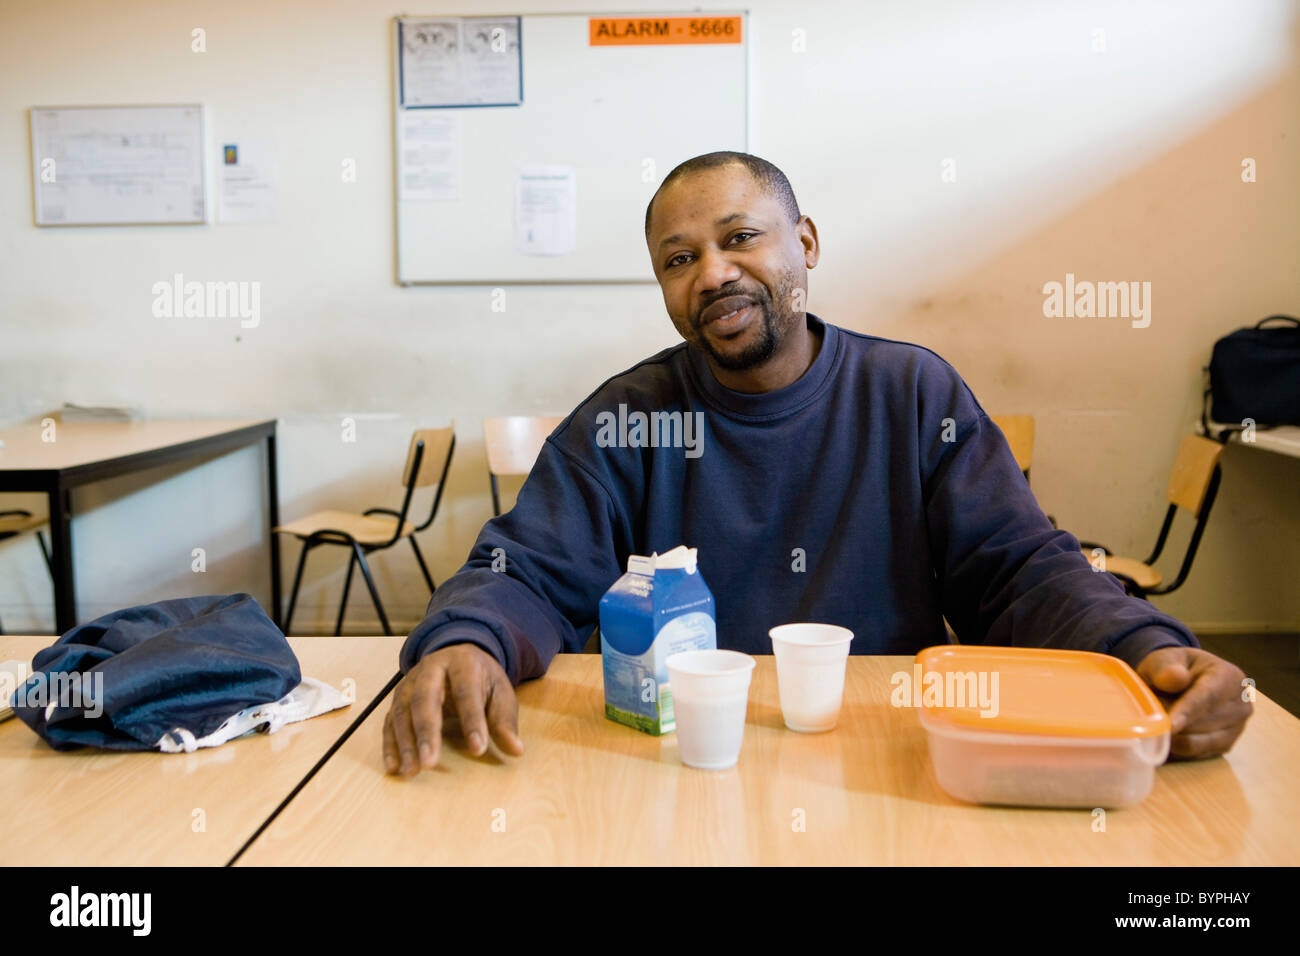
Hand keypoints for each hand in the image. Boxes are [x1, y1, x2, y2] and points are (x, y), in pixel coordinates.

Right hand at [383, 643, 523, 774]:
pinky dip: (390, 745)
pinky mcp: (399, 698)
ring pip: (402, 711)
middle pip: (425, 697)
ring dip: (405, 743)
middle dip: (427, 731)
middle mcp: (431, 668)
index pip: (466, 690)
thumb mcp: (500, 691)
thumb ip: (505, 720)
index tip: (478, 750)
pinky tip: (394, 767)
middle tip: (430, 763)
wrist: (458, 655)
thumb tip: (516, 750)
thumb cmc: (481, 679)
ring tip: (412, 770)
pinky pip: (390, 721)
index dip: (472, 720)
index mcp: (462, 662)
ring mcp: (410, 682)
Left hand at [1136, 645, 1252, 759]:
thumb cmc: (1172, 667)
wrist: (1183, 680)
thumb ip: (1167, 667)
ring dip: (1170, 735)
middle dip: (1169, 721)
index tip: (1170, 726)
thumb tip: (1177, 678)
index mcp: (1230, 677)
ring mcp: (1236, 729)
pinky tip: (1163, 734)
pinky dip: (1174, 747)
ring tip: (1155, 719)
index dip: (1187, 712)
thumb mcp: (1164, 659)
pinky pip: (1194, 754)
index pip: (1208, 697)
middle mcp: (1241, 705)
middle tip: (1145, 712)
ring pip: (1197, 742)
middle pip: (1202, 723)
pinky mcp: (1224, 746)